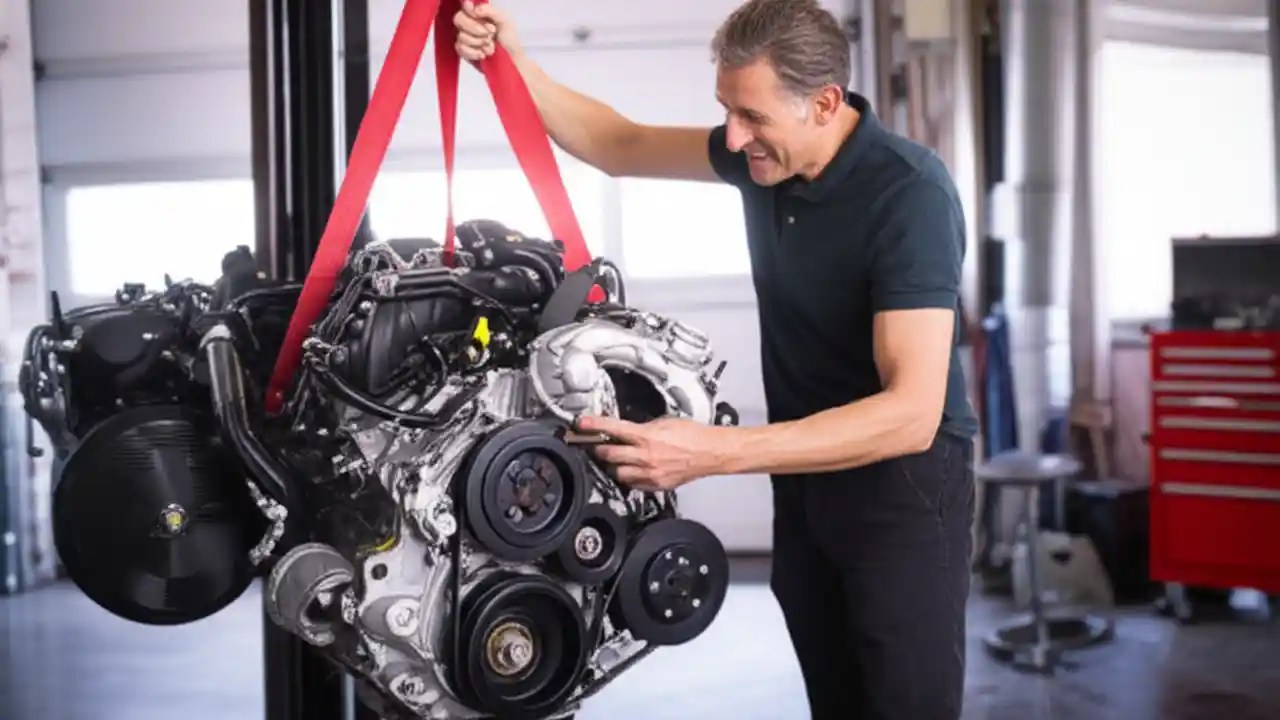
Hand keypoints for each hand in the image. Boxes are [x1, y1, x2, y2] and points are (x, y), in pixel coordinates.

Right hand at [454, 1, 521, 62]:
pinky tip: (483, 55)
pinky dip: (473, 53)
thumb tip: (474, 10)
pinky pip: (460, 49)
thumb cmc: (508, 39)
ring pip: (461, 36)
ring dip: (478, 42)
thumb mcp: (504, 20)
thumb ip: (489, 11)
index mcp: (478, 13)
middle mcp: (469, 23)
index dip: (469, 11)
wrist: (511, 59)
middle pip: (459, 19)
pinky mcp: (464, 51)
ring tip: (490, 46)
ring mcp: (465, 37)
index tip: (477, 15)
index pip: (465, 6)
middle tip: (490, 34)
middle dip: (475, 28)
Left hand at [575, 414, 730, 492]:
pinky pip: (634, 484)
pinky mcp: (656, 485)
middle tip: (597, 445)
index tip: (581, 424)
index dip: (593, 425)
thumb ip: (645, 427)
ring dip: (614, 466)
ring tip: (616, 460)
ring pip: (618, 473)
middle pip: (609, 454)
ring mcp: (650, 473)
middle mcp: (645, 455)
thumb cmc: (694, 435)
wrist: (710, 452)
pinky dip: (629, 478)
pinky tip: (633, 471)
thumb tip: (631, 430)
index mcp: (646, 436)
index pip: (612, 428)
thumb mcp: (665, 422)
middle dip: (600, 449)